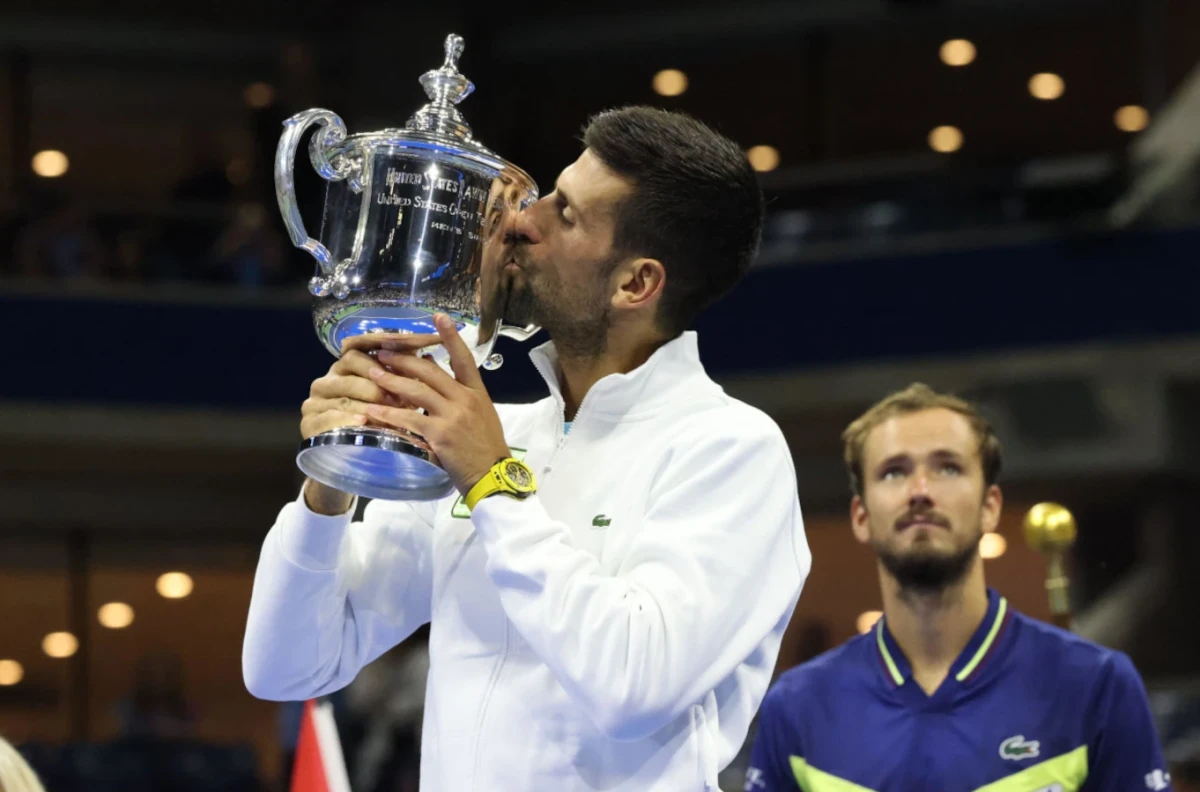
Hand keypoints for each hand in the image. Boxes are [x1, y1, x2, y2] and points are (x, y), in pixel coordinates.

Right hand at [299, 333, 439, 440]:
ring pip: (343, 393)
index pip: (359, 350)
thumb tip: (431, 356)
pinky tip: (363, 423)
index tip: (407, 365)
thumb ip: (401, 380)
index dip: (383, 356)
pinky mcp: (308, 424)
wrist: (352, 466)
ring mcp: (314, 401)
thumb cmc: (377, 429)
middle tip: (400, 396)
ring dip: (367, 402)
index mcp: (344, 369)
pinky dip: (347, 420)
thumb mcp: (390, 404)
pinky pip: (327, 417)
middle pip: (351, 367)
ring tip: (388, 412)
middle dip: (379, 380)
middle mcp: (327, 380)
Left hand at [365, 314, 510, 494]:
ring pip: (417, 390)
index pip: (464, 359)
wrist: (493, 477)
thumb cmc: (486, 449)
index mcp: (477, 393)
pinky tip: (373, 409)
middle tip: (383, 351)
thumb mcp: (480, 416)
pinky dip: (389, 413)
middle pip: (431, 371)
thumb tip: (435, 372)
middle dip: (404, 359)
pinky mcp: (440, 434)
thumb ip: (460, 397)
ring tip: (372, 371)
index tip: (438, 317)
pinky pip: (409, 419)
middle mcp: (465, 399)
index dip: (450, 337)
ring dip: (391, 379)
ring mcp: (453, 416)